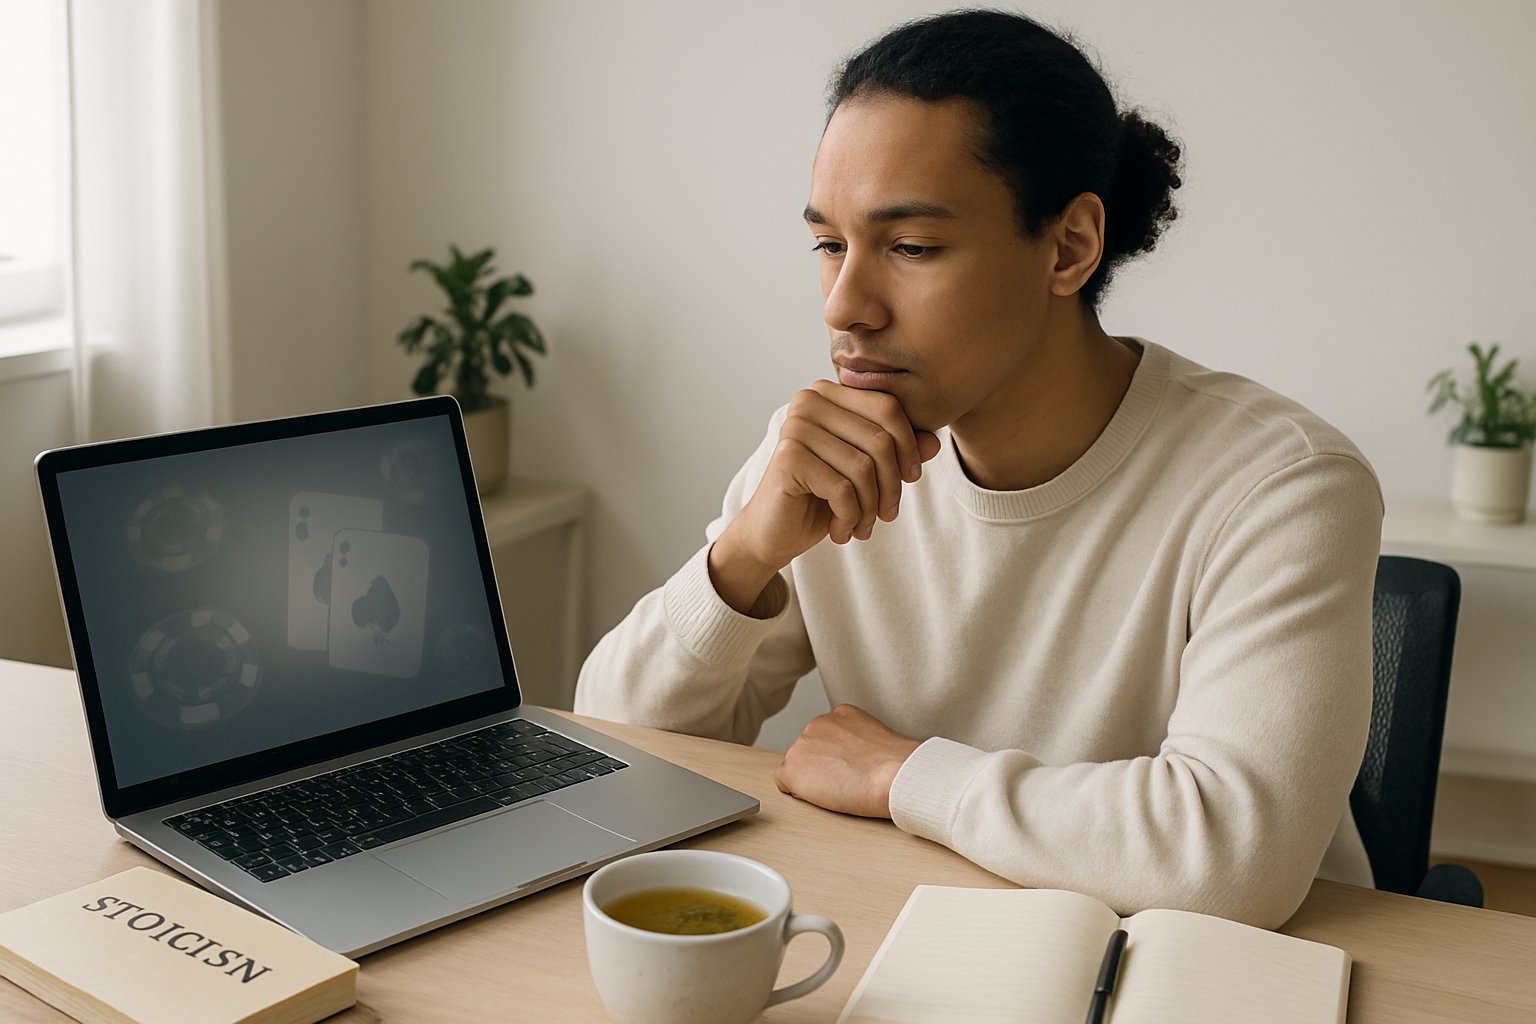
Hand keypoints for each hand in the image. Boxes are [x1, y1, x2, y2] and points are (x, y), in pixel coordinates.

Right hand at [710, 382, 941, 613]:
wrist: (774, 532)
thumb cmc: (822, 497)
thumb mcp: (867, 472)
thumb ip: (899, 451)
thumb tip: (934, 441)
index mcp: (830, 394)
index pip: (889, 408)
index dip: (910, 446)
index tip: (910, 479)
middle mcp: (809, 401)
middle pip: (880, 439)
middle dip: (891, 485)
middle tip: (887, 514)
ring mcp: (796, 426)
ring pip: (863, 468)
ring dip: (871, 507)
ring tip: (863, 526)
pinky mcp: (787, 457)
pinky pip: (842, 489)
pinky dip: (849, 517)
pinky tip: (841, 530)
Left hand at [773, 704, 922, 817]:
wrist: (894, 774)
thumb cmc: (897, 765)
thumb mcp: (879, 741)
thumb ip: (860, 744)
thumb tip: (859, 761)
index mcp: (840, 714)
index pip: (826, 738)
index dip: (837, 759)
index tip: (851, 769)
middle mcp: (818, 723)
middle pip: (810, 752)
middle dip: (822, 768)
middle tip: (848, 781)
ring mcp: (802, 744)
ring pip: (798, 768)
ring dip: (812, 780)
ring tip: (841, 788)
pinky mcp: (792, 767)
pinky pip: (785, 783)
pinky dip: (800, 793)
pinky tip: (825, 795)